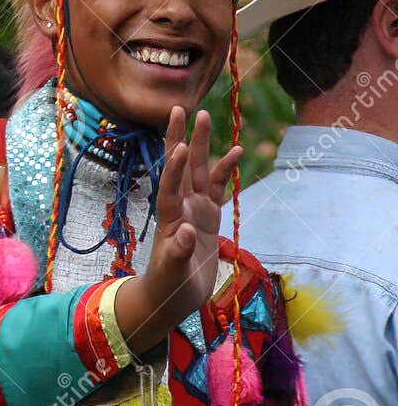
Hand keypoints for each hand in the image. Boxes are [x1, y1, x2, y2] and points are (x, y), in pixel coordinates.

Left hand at [116, 107, 243, 355]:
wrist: (172, 296)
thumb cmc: (168, 285)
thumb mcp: (172, 273)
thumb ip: (178, 252)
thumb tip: (187, 232)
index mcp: (170, 218)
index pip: (169, 188)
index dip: (171, 169)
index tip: (175, 147)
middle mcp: (180, 206)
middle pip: (180, 166)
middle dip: (180, 137)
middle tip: (181, 108)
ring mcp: (194, 208)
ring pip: (198, 170)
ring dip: (201, 145)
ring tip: (206, 116)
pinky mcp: (208, 216)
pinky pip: (217, 187)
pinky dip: (225, 170)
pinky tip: (236, 151)